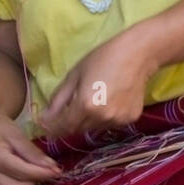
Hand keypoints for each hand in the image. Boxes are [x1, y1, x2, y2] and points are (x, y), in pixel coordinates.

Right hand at [0, 96, 62, 184]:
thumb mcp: (16, 133)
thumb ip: (33, 153)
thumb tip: (52, 168)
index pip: (24, 174)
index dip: (43, 174)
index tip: (57, 170)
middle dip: (33, 181)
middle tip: (42, 169)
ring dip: (24, 184)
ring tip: (28, 167)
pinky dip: (14, 183)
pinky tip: (16, 171)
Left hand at [41, 30, 158, 138]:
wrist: (139, 55)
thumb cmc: (103, 58)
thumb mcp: (74, 75)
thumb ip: (58, 100)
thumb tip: (44, 119)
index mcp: (86, 106)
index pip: (63, 127)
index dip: (52, 127)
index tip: (45, 124)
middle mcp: (102, 118)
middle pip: (78, 129)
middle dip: (70, 121)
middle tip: (72, 105)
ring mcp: (118, 121)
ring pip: (94, 127)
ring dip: (88, 119)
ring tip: (95, 97)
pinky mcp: (130, 120)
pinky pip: (110, 124)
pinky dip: (106, 116)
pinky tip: (111, 99)